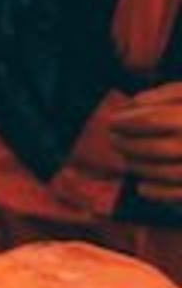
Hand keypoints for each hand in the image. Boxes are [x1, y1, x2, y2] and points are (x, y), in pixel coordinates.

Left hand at [112, 83, 181, 197]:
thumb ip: (165, 93)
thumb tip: (132, 103)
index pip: (151, 119)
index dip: (126, 122)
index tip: (112, 121)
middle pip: (157, 148)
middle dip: (129, 145)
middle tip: (114, 141)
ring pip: (169, 172)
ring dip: (140, 167)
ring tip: (126, 161)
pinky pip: (179, 194)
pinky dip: (157, 193)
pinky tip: (141, 188)